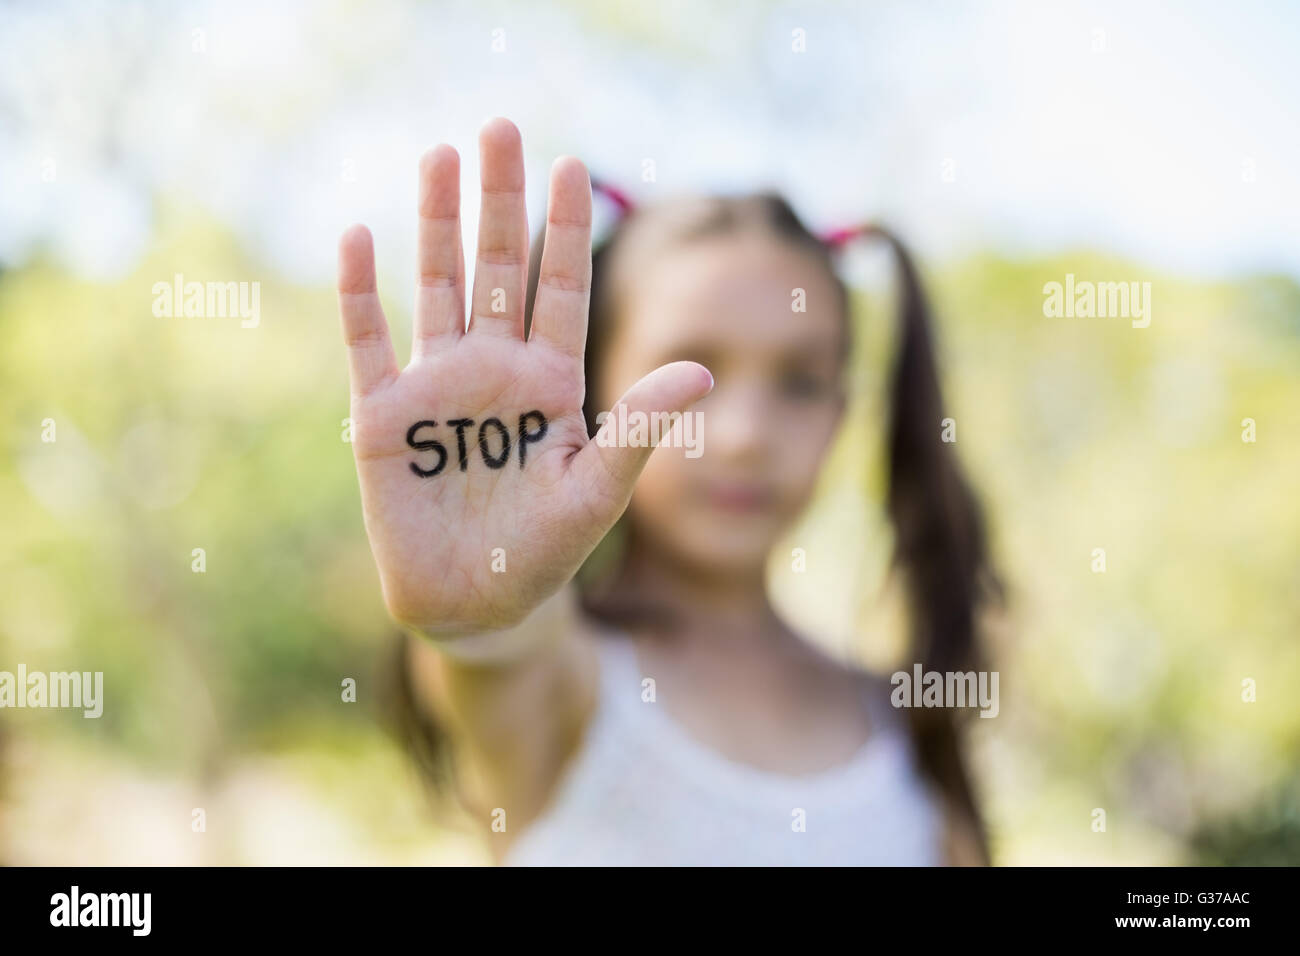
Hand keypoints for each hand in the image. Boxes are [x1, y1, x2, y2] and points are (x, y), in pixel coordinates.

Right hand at [336, 118, 711, 636]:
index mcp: (550, 381)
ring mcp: (437, 386)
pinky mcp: (384, 415)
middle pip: (499, 268)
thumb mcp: (597, 490)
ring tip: (440, 156)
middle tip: (500, 127)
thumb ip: (638, 428)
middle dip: (501, 199)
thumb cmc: (544, 550)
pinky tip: (359, 236)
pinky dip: (361, 293)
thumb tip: (701, 370)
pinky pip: (368, 342)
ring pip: (438, 286)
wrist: (475, 602)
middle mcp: (495, 369)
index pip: (560, 287)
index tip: (573, 164)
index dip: (565, 228)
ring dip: (436, 222)